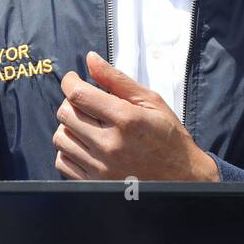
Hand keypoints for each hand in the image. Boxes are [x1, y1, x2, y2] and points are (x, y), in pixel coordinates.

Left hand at [53, 51, 218, 181]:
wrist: (182, 178)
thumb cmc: (168, 136)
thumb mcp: (151, 102)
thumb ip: (117, 80)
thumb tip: (90, 59)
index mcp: (126, 119)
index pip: (78, 95)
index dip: (70, 82)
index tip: (74, 79)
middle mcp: (110, 145)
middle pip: (65, 114)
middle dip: (71, 102)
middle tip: (85, 102)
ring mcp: (100, 168)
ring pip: (60, 138)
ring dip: (69, 126)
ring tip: (87, 124)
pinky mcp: (94, 184)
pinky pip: (62, 162)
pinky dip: (69, 150)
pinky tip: (85, 145)